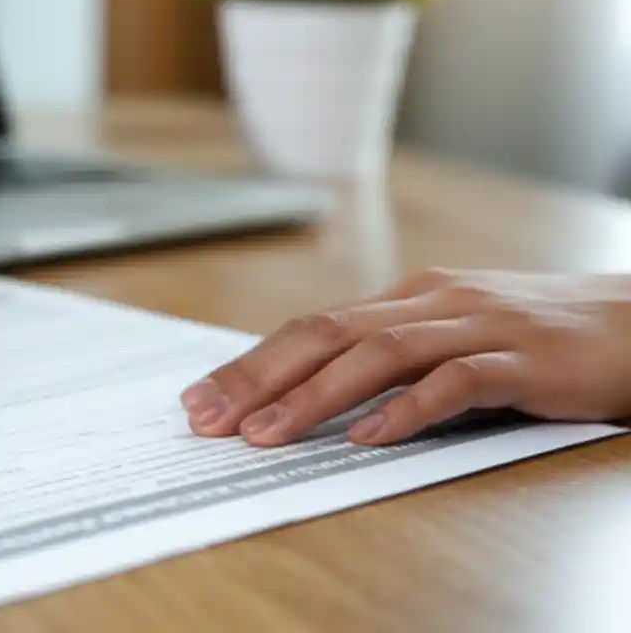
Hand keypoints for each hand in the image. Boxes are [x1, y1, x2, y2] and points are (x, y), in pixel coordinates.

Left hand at [181, 269, 630, 446]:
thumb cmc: (536, 335)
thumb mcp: (451, 335)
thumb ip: (389, 355)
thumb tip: (309, 393)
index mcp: (407, 298)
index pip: (310, 327)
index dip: (250, 364)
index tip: (199, 400)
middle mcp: (432, 302)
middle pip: (325, 334)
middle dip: (257, 378)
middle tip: (206, 419)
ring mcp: (479, 326)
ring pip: (378, 355)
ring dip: (313, 397)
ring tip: (265, 435)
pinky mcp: (525, 359)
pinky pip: (457, 382)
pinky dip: (407, 409)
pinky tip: (368, 438)